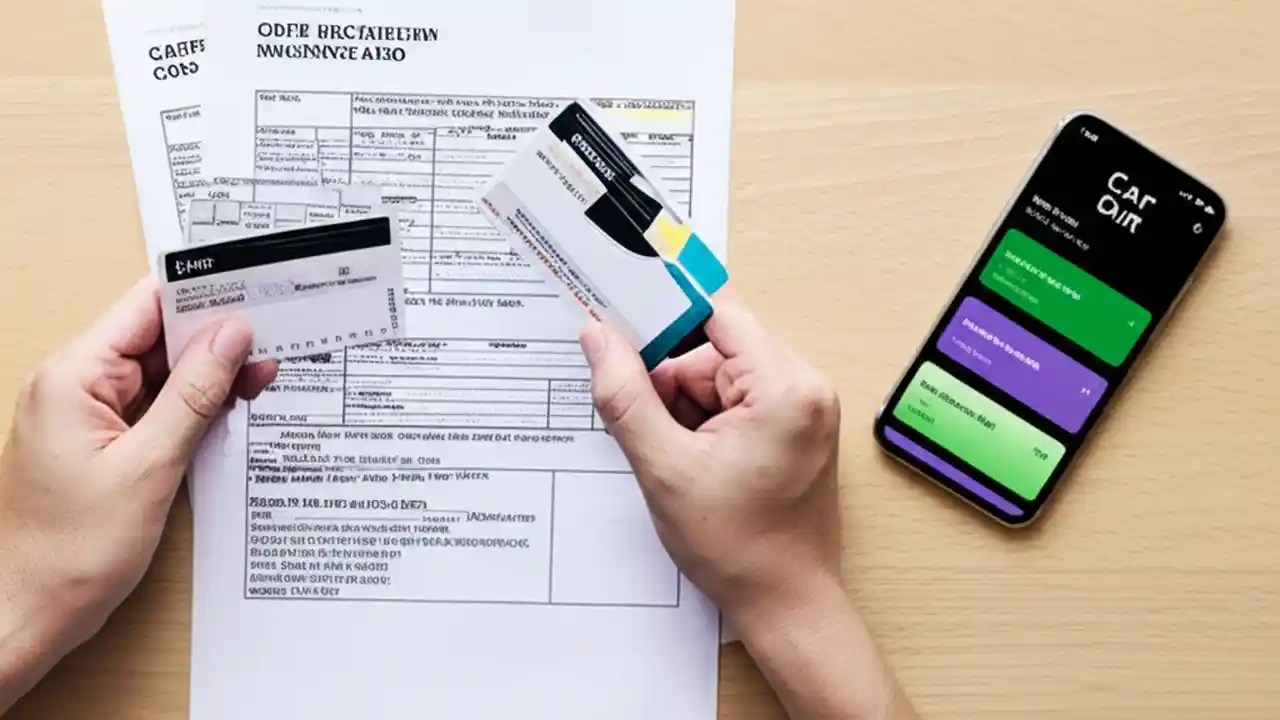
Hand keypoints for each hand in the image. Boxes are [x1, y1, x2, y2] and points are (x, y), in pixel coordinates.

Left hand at [0, 278, 276, 709]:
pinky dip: (194, 406)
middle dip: (217, 337)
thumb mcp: (149, 466)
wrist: (32, 612)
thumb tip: (231, 337)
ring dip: (211, 375)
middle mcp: (74, 385)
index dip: (203, 296)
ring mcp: (87, 413)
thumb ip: (194, 395)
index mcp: (72, 377)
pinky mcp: (103, 440)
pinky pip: (155, 405)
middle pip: (157, 336)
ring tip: (263, 375)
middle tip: (275, 339)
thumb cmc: (70, 552)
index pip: (146, 307)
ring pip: (162, 372)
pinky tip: (230, 406)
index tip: (255, 294)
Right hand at [580, 296, 916, 719]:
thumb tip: (598, 337)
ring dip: (688, 406)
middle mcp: (806, 389)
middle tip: (657, 434)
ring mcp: (804, 409)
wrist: (786, 604)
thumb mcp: (665, 468)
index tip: (622, 327)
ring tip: (682, 459)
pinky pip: (739, 400)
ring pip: (723, 375)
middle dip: (674, 383)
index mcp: (785, 389)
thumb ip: (626, 396)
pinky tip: (698, 462)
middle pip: (717, 348)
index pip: (718, 316)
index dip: (665, 320)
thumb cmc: (739, 548)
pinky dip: (707, 421)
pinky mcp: (796, 428)